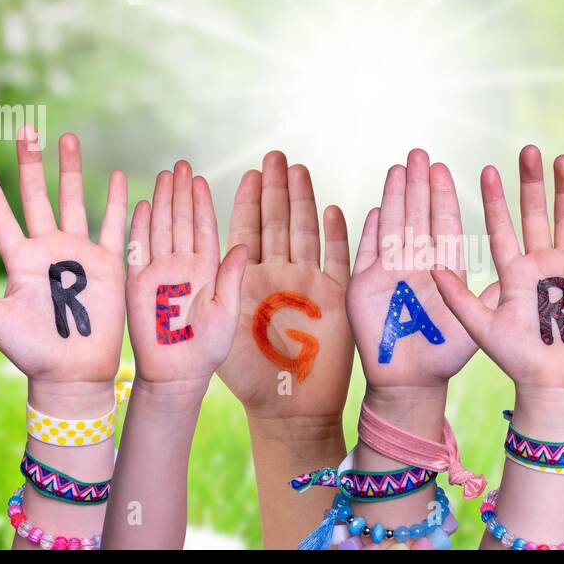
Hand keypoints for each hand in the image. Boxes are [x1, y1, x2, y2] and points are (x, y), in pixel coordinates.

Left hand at [0, 128, 126, 389]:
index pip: (2, 216)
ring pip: (76, 201)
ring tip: (69, 138)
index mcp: (20, 261)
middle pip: (39, 196)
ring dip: (73, 171)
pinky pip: (114, 227)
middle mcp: (48, 251)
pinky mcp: (109, 265)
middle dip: (33, 162)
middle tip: (28, 127)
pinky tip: (119, 178)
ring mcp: (79, 255)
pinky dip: (117, 203)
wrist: (74, 373)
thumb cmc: (32, 352)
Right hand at [126, 161, 247, 387]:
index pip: (204, 228)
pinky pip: (137, 251)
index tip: (201, 180)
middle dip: (181, 193)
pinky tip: (139, 205)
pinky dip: (137, 228)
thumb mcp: (227, 312)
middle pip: (180, 221)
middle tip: (181, 165)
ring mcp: (159, 273)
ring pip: (160, 229)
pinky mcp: (137, 284)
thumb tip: (244, 245)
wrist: (177, 375)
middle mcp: (182, 266)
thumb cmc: (208, 350)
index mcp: (206, 270)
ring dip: (161, 202)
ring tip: (164, 176)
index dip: (202, 204)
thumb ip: (231, 278)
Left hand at [216, 151, 353, 421]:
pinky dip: (336, 235)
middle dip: (276, 188)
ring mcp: (308, 284)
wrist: (287, 408)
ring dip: (303, 200)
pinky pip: (338, 259)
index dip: (248, 199)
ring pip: (306, 231)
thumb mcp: (225, 326)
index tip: (248, 170)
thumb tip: (229, 245)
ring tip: (298, 169)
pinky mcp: (335, 298)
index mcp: (248, 278)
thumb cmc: (249, 376)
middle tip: (274, 155)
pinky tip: (332, 209)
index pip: (246, 228)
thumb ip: (225, 285)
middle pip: (277, 221)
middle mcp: (279, 274)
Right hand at [347, 150, 484, 391]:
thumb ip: (489, 295)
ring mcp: (388, 273)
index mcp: (442, 268)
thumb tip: (518, 267)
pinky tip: (374, 208)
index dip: (441, 196)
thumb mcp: (476, 323)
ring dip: (394, 198)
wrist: (410, 382)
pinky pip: (366, 253)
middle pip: (416, 217)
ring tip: (398, 169)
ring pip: (392, 227)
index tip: (442, 168)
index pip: (442, 224)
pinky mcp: (363, 287)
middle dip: (417, 185)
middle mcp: (415, 265)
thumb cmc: (445, 356)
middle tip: (420, 154)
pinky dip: (369, 232)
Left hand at [432, 146, 563, 428]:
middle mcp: (541, 265)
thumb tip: (432, 266)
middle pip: (535, 215)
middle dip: (532, 183)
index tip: (487, 170)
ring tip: (563, 159)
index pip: (501, 227)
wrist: (556, 385)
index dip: (495, 200)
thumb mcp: (481, 327)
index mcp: (513, 272)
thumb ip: (458, 297)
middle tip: (528, 149)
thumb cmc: (517, 361)